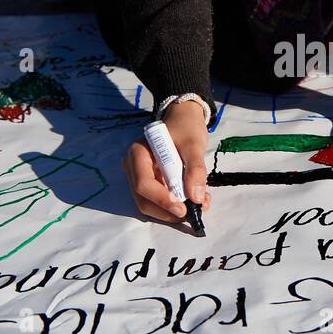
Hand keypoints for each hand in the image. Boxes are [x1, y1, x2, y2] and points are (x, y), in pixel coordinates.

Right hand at [122, 100, 211, 222]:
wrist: (183, 120)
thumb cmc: (186, 128)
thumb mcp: (194, 145)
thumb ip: (195, 170)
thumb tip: (196, 198)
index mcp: (137, 154)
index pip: (143, 184)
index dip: (162, 200)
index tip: (183, 209)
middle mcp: (133, 168)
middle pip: (143, 200)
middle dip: (167, 211)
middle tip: (193, 214)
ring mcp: (139, 177)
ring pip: (149, 205)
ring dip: (172, 212)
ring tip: (199, 206)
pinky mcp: (150, 183)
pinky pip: (158, 201)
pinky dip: (174, 206)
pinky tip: (194, 201)